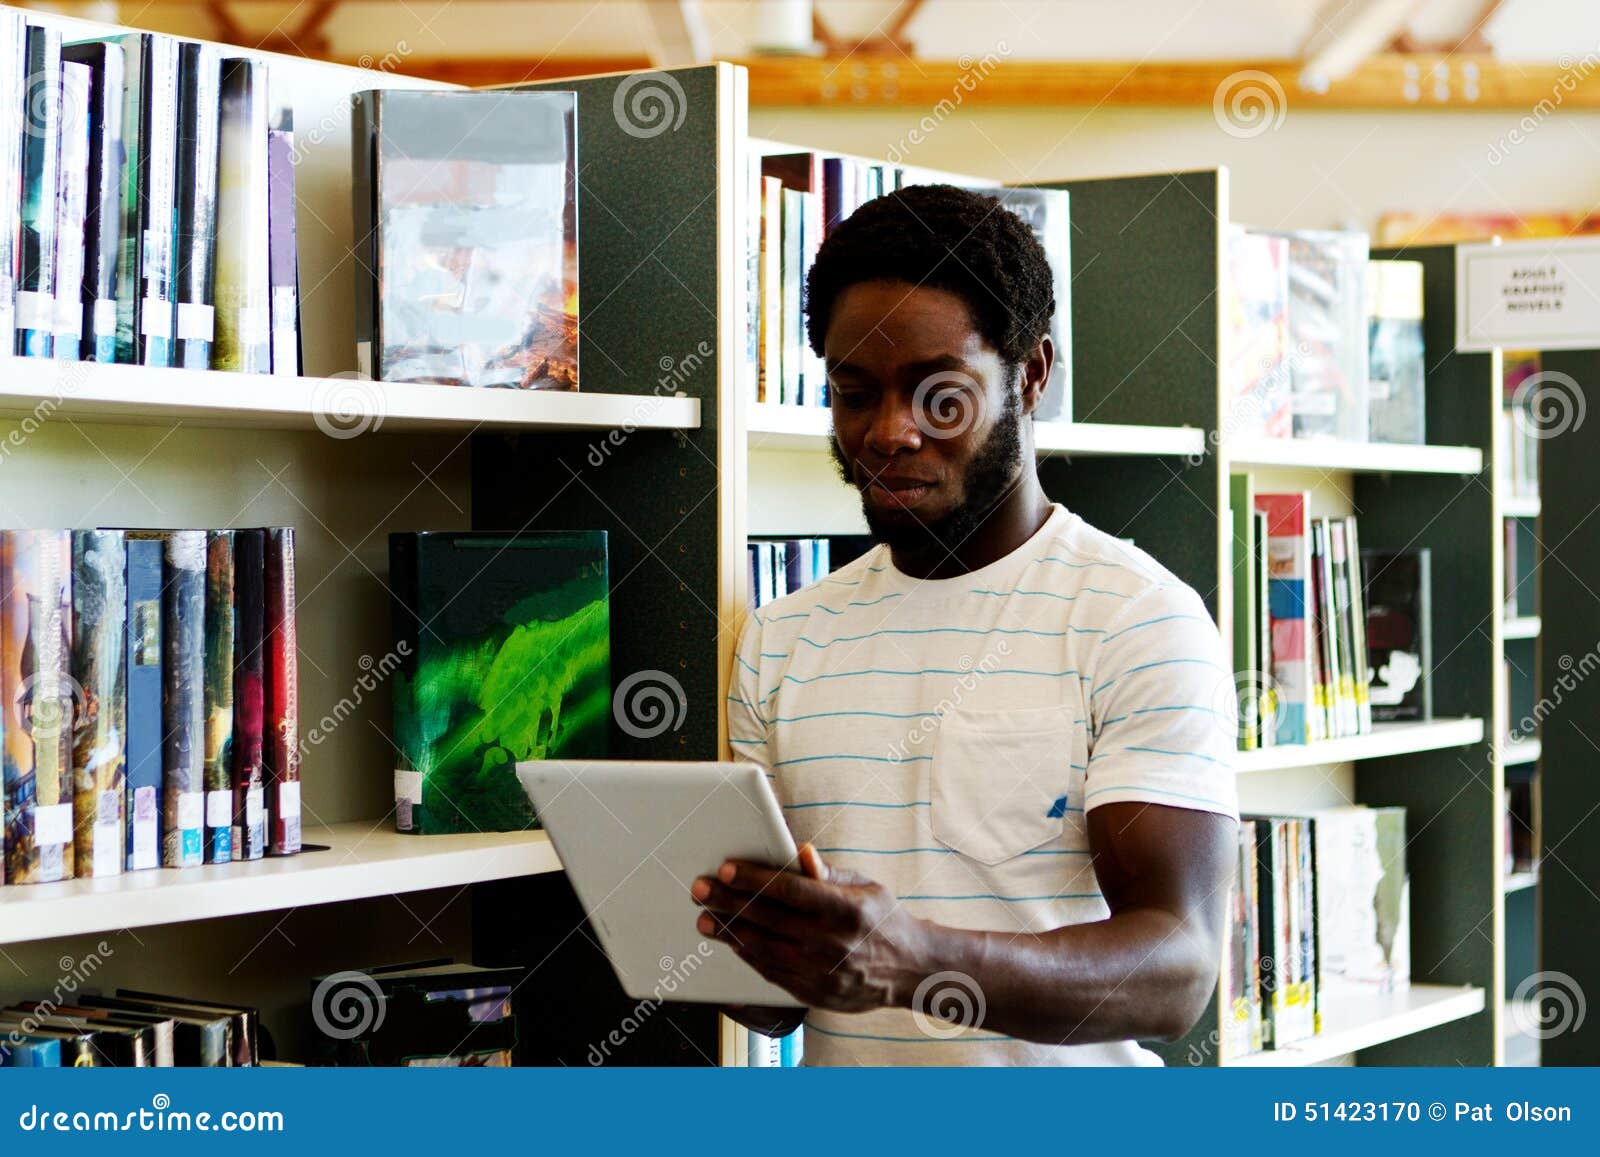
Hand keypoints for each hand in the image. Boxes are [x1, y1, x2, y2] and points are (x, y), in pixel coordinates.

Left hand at [692, 844, 928, 1013]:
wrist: (909, 970)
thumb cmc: (884, 920)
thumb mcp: (866, 886)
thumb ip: (829, 873)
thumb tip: (801, 852)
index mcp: (845, 909)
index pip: (788, 890)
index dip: (753, 879)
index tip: (725, 869)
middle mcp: (831, 942)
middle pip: (767, 918)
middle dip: (727, 902)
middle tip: (700, 890)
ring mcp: (820, 972)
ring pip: (762, 949)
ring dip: (729, 932)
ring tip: (705, 919)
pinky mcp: (814, 993)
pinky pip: (771, 972)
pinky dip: (748, 956)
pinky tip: (733, 942)